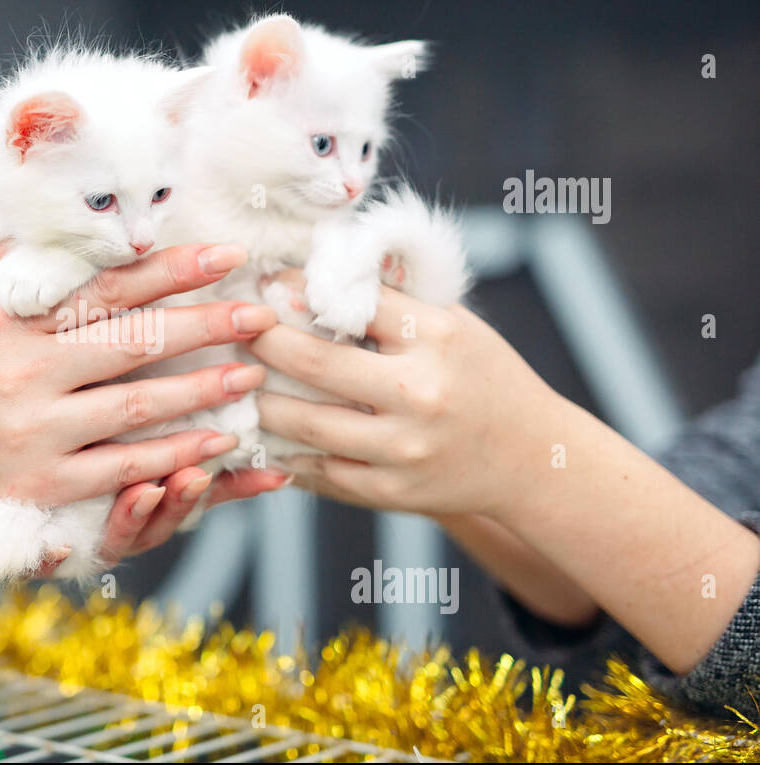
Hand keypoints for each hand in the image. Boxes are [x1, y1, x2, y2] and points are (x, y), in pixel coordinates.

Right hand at [0, 242, 286, 542]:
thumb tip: (42, 220)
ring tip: (251, 375)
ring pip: (138, 406)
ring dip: (202, 390)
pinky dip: (172, 455)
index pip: (102, 288)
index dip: (170, 271)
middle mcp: (20, 371)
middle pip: (135, 342)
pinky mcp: (37, 487)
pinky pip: (120, 468)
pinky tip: (215, 445)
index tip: (224, 257)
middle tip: (261, 313)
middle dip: (206, 325)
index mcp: (1, 320)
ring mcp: (31, 432)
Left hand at [249, 285, 561, 518]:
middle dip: (261, 341)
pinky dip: (282, 448)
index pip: (350, 302)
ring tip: (235, 378)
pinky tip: (258, 429)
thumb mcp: (454, 324)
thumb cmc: (482, 376)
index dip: (295, 289)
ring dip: (259, 398)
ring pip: (303, 422)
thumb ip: (391, 302)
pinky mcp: (389, 491)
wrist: (531, 458)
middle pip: (314, 363)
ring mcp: (402, 448)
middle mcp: (420, 393)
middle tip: (233, 327)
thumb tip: (312, 272)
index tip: (262, 282)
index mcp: (438, 339)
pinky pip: (317, 468)